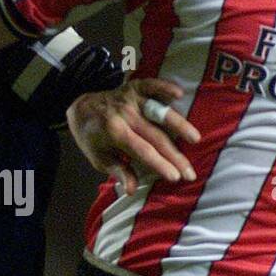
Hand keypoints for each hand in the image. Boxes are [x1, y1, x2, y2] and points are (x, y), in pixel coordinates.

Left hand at [66, 78, 199, 195]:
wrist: (81, 108)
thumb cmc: (93, 138)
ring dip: (178, 124)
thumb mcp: (99, 158)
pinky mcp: (134, 88)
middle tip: (191, 172)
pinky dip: (164, 87)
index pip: (143, 151)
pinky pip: (150, 85)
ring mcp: (130, 100)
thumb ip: (118, 171)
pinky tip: (179, 93)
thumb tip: (132, 190)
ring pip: (158, 112)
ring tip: (195, 138)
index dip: (160, 164)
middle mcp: (125, 115)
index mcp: (115, 134)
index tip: (176, 177)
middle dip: (175, 156)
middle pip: (155, 137)